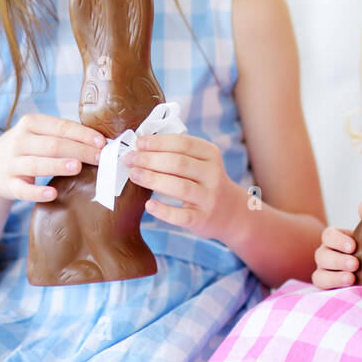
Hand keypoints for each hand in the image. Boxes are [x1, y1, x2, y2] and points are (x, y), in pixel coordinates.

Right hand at [0, 113, 105, 202]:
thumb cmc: (29, 147)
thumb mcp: (40, 134)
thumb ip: (64, 135)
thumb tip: (101, 142)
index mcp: (31, 124)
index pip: (61, 127)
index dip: (82, 134)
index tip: (102, 143)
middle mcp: (19, 141)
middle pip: (52, 145)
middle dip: (78, 151)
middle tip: (100, 158)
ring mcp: (12, 163)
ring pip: (36, 164)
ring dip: (57, 166)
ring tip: (77, 167)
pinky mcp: (8, 185)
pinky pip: (23, 189)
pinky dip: (37, 192)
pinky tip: (53, 194)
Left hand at [124, 133, 238, 241]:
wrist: (231, 212)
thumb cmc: (205, 182)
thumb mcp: (201, 162)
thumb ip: (178, 153)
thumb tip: (141, 147)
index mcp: (211, 155)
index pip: (183, 143)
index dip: (159, 142)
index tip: (138, 143)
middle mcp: (213, 174)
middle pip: (179, 163)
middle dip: (151, 159)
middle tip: (130, 159)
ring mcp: (209, 198)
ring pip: (180, 187)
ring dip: (153, 179)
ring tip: (133, 175)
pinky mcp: (202, 219)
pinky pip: (182, 216)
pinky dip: (164, 211)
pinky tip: (148, 205)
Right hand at [310, 199, 361, 289]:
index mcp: (336, 241)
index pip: (328, 235)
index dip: (338, 240)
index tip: (353, 246)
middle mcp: (327, 256)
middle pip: (321, 255)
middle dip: (337, 260)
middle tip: (355, 264)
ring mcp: (325, 274)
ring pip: (319, 274)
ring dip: (334, 276)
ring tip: (352, 278)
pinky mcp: (328, 290)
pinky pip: (322, 290)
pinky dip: (332, 288)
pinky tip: (348, 288)